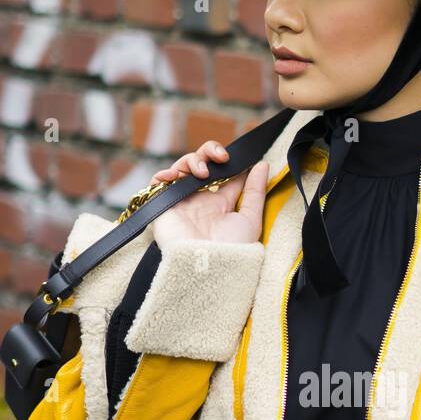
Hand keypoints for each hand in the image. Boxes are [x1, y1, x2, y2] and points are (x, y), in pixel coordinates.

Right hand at [149, 140, 269, 250]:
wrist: (209, 268)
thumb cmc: (232, 251)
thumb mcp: (251, 219)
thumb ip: (256, 191)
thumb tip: (264, 164)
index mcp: (220, 204)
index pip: (225, 174)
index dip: (232, 162)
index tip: (241, 158)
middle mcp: (200, 200)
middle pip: (202, 163)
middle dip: (210, 151)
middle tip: (221, 156)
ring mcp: (181, 202)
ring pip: (181, 168)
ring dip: (193, 160)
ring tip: (203, 172)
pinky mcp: (164, 206)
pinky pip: (157, 184)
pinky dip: (164, 174)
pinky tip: (175, 176)